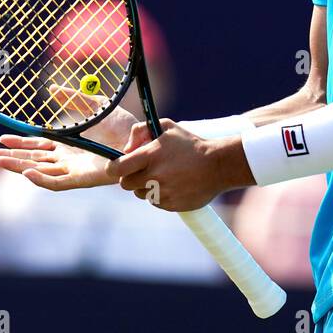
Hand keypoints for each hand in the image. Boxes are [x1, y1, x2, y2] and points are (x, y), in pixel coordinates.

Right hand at [0, 85, 138, 190]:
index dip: (20, 143)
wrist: (142, 140)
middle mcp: (68, 159)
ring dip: (19, 167)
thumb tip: (52, 89)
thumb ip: (74, 100)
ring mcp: (74, 170)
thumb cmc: (124, 126)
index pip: (38, 146)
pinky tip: (27, 173)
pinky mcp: (83, 180)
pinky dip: (41, 180)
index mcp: (69, 144)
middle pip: (33, 160)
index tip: (2, 138)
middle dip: (12, 157)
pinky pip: (57, 183)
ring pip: (39, 172)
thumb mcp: (95, 107)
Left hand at [106, 119, 225, 211]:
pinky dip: (160, 195)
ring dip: (146, 186)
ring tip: (163, 175)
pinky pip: (156, 202)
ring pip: (141, 194)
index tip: (116, 166)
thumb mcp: (166, 127)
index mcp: (150, 156)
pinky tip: (174, 184)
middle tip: (143, 170)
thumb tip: (125, 149)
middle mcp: (154, 176)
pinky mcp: (171, 205)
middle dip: (130, 177)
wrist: (218, 166)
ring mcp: (163, 192)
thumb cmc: (190, 144)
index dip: (113, 168)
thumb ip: (141, 131)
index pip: (117, 168)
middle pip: (126, 184)